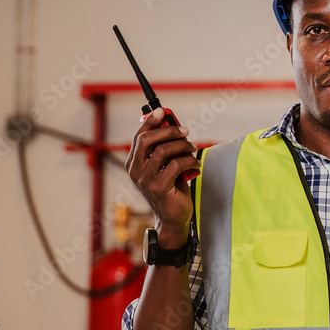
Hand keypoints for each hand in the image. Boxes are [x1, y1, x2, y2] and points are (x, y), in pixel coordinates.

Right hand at [125, 108, 199, 243]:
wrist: (173, 217)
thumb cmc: (171, 189)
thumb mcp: (164, 167)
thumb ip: (164, 149)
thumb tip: (174, 126)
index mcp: (134, 163)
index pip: (138, 137)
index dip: (149, 121)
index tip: (162, 111)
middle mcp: (135, 171)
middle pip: (147, 140)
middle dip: (169, 131)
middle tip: (186, 132)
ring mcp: (145, 180)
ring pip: (164, 150)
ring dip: (183, 146)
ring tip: (193, 149)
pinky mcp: (158, 187)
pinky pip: (176, 164)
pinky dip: (190, 160)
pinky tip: (196, 164)